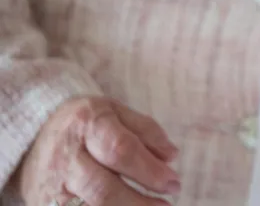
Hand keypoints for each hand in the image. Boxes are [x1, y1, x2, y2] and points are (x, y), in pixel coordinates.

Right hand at [15, 96, 179, 205]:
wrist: (35, 134)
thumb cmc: (88, 124)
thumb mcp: (116, 112)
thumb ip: (146, 131)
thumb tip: (171, 156)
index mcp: (87, 124)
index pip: (121, 149)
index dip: (150, 170)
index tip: (174, 182)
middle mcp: (67, 156)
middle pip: (103, 188)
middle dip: (140, 201)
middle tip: (167, 204)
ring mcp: (54, 185)